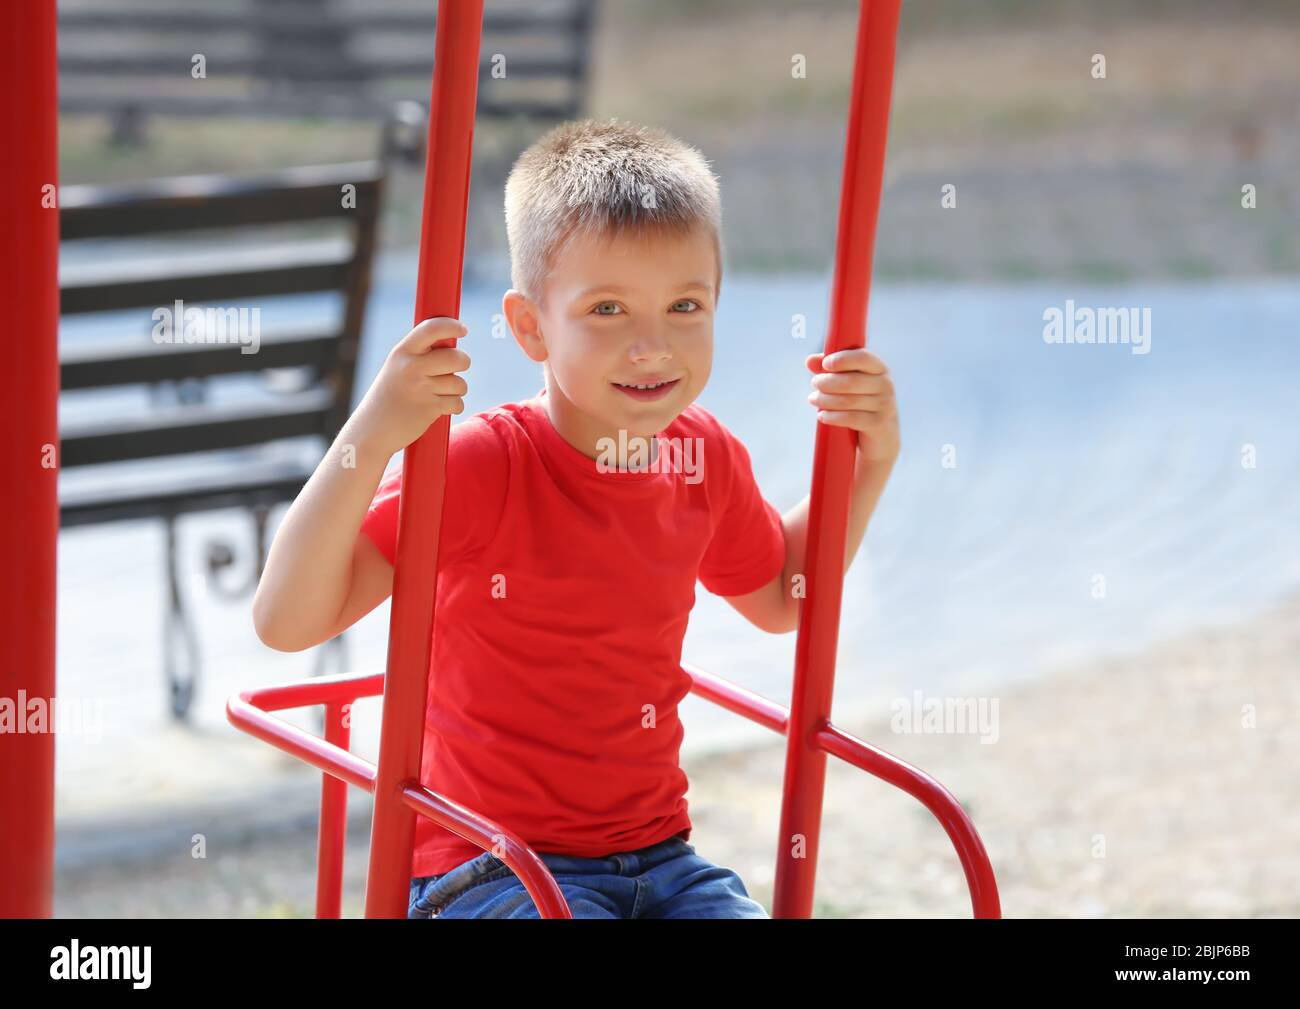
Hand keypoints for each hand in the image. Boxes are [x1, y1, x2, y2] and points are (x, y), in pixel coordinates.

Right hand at [350, 317, 470, 456]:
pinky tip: (438, 408)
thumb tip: (451, 343)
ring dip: (456, 390)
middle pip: (456, 358)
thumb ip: (419, 355)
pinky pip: (457, 403)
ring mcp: (421, 388)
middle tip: (452, 370)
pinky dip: (453, 407)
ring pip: (460, 383)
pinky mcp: (429, 409)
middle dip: (462, 363)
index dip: (451, 326)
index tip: (463, 329)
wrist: (372, 430)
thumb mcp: (396, 368)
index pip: (431, 328)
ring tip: (438, 394)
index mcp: (402, 352)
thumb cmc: (389, 397)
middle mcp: (411, 367)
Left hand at [805, 347, 898, 465]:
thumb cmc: (862, 403)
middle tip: (814, 383)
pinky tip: (821, 416)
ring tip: (813, 399)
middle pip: (851, 381)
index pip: (863, 358)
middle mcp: (885, 384)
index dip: (842, 359)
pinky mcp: (878, 423)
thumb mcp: (848, 384)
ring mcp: (884, 404)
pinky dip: (833, 417)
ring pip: (848, 400)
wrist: (881, 436)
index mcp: (879, 368)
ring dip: (825, 399)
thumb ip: (831, 370)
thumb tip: (810, 361)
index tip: (825, 364)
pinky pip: (851, 418)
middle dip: (827, 382)